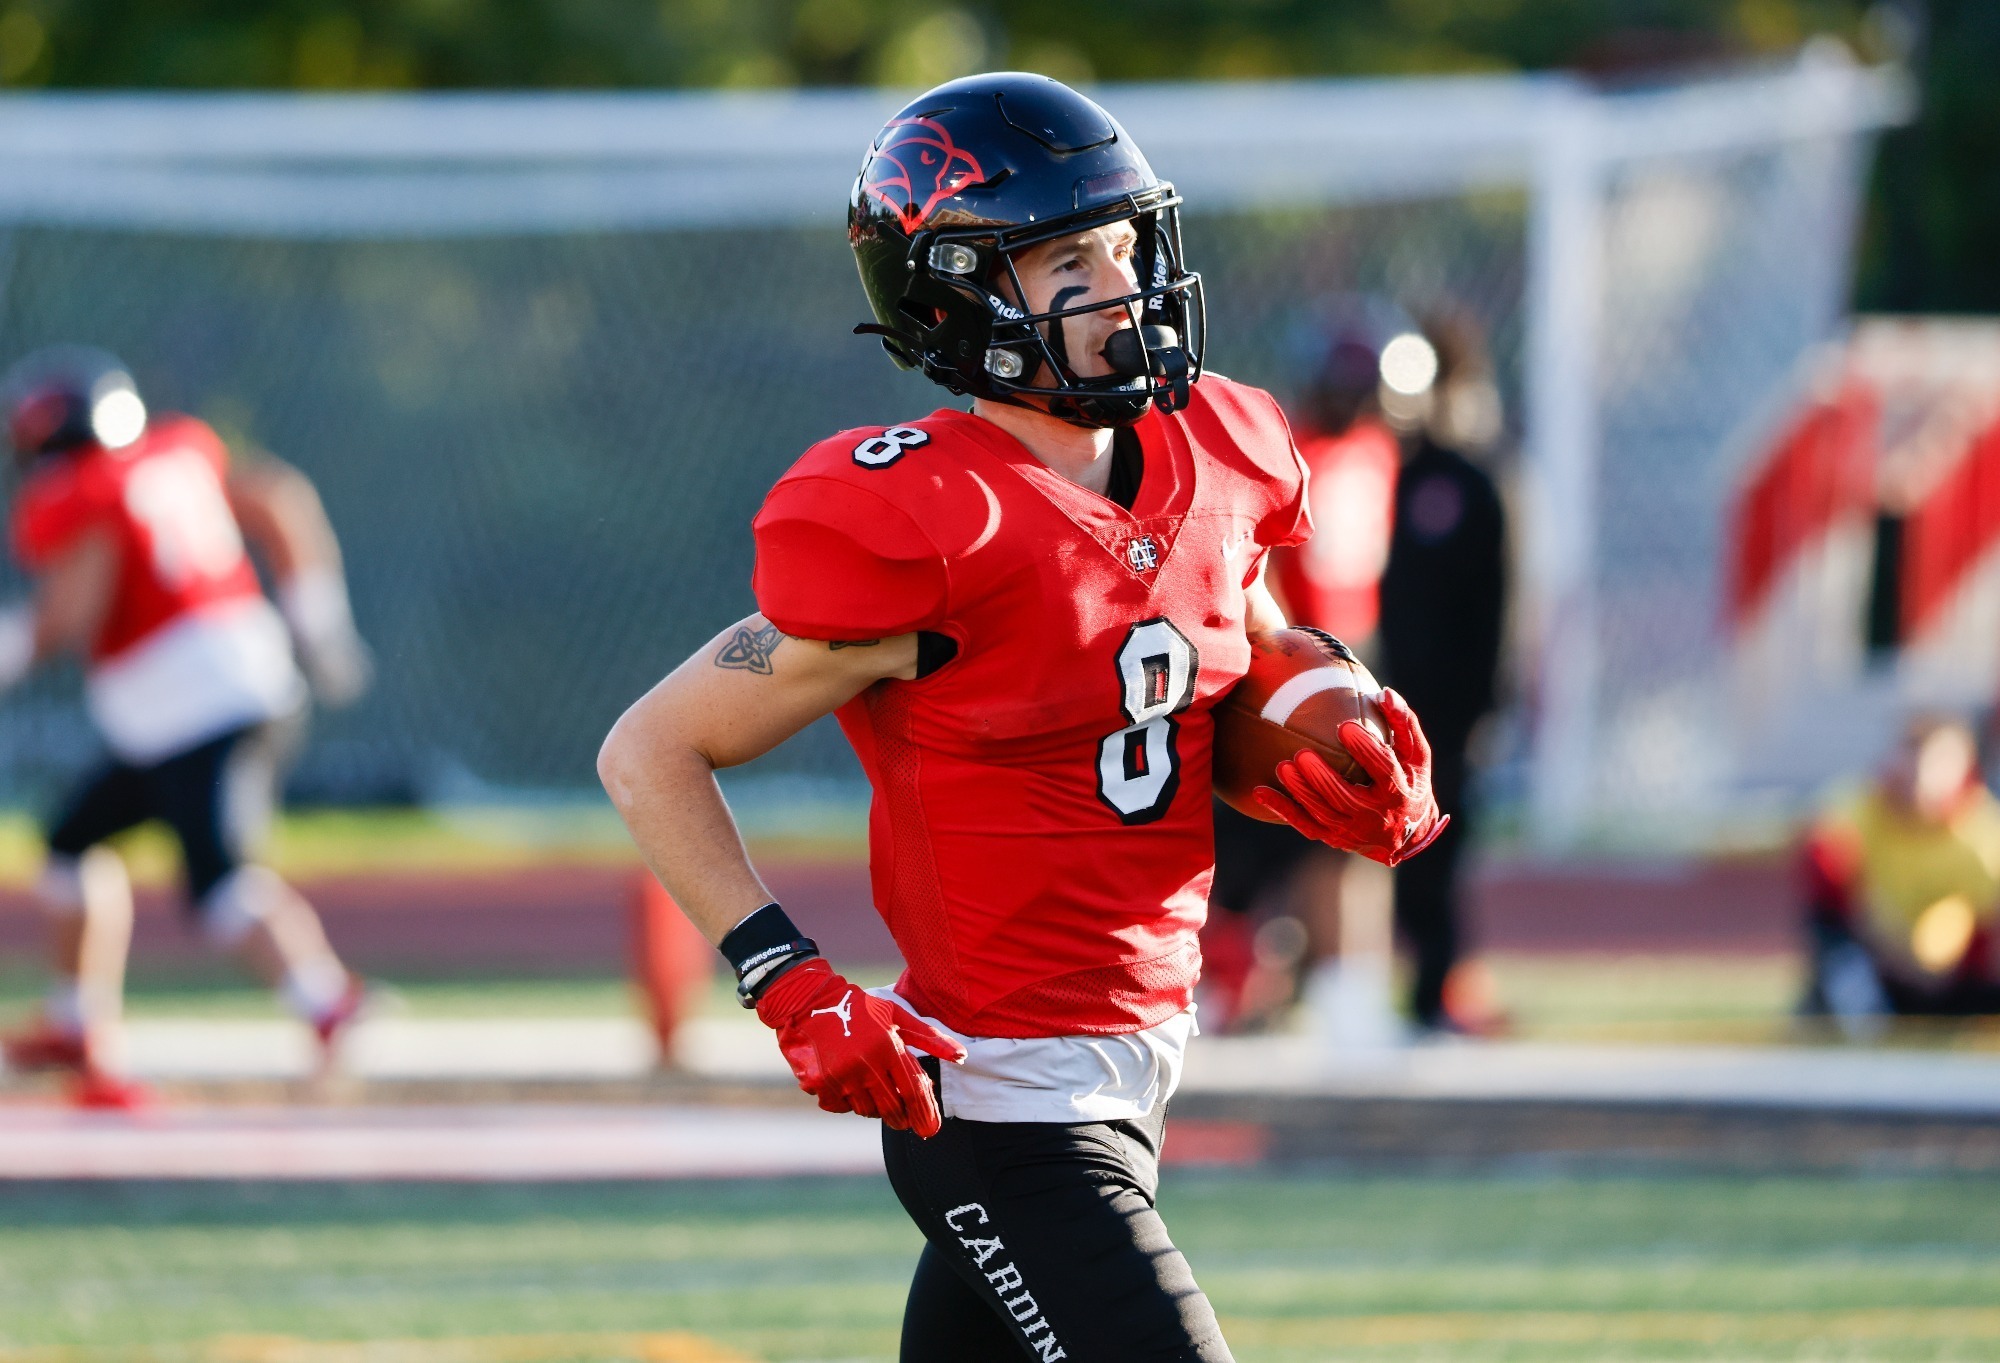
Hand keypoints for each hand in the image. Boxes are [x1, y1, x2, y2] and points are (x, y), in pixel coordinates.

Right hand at [754, 958, 966, 1136]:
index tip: (931, 1130)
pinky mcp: (819, 1083)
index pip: (913, 1091)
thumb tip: (962, 1056)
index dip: (925, 1114)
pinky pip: (840, 1106)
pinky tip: (847, 1084)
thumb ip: (930, 1038)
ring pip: (866, 1110)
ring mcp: (841, 1076)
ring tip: (873, 1092)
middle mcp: (865, 1064)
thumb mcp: (897, 1016)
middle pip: (892, 1108)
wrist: (810, 1002)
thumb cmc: (860, 1009)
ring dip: (874, 1107)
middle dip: (901, 1118)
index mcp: (887, 1047)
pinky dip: (848, 1102)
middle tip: (903, 1118)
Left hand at [1252, 688, 1447, 865]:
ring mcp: (1352, 829)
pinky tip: (1259, 791)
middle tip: (1303, 754)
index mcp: (1398, 791)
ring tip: (1283, 767)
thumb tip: (1384, 692)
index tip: (1345, 727)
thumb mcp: (1416, 756)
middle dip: (1323, 778)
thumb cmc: (1409, 781)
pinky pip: (1304, 824)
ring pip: (1323, 813)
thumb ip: (1404, 723)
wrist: (1406, 834)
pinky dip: (1282, 809)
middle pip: (1345, 797)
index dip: (1365, 749)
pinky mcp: (1333, 836)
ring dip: (1301, 792)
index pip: (1383, 769)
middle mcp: (1375, 815)